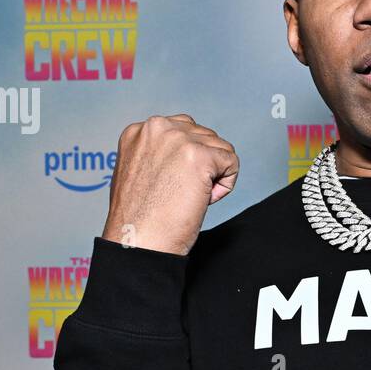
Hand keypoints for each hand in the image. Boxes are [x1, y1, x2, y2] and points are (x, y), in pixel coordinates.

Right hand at [102, 114, 238, 255]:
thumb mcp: (141, 172)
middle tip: (181, 194)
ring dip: (215, 176)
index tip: (172, 185)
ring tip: (190, 198)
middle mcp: (156, 127)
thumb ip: (160, 154)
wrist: (138, 242)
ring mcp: (177, 139)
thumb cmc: (140, 219)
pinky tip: (205, 200)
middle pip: (205, 137)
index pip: (184, 131)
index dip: (187, 162)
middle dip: (203, 166)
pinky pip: (232, 162)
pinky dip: (226, 185)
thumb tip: (186, 154)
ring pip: (221, 148)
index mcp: (139, 131)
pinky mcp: (199, 155)